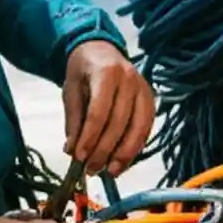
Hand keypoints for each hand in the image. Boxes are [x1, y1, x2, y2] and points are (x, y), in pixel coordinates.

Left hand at [62, 41, 154, 175]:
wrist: (102, 50)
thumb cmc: (84, 70)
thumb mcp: (71, 90)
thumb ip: (73, 120)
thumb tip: (72, 151)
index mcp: (106, 72)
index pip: (99, 111)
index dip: (90, 137)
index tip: (79, 157)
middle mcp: (130, 79)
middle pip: (119, 123)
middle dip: (104, 150)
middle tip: (90, 169)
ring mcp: (144, 90)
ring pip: (138, 129)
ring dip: (123, 155)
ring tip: (108, 172)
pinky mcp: (151, 101)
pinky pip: (146, 130)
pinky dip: (134, 149)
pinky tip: (122, 163)